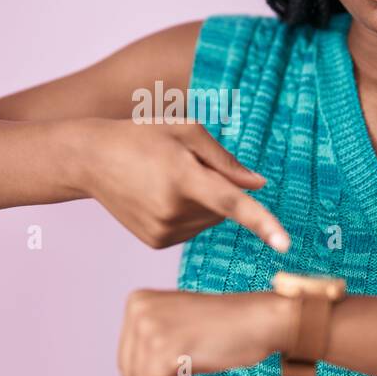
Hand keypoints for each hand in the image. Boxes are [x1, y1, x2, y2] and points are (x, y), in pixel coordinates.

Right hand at [77, 119, 290, 252]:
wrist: (91, 160)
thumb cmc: (141, 136)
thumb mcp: (186, 131)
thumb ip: (226, 161)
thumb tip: (259, 184)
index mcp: (182, 177)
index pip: (231, 203)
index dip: (262, 222)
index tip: (285, 244)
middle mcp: (173, 210)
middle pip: (223, 207)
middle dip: (216, 187)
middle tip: (181, 165)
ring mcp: (163, 230)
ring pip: (209, 220)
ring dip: (202, 201)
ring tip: (166, 179)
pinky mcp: (157, 241)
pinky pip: (192, 229)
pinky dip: (186, 213)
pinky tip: (159, 195)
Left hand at [115, 288, 296, 375]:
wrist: (258, 320)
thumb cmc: (221, 333)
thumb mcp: (175, 351)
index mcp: (136, 302)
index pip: (126, 362)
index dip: (158, 365)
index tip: (186, 342)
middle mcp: (137, 309)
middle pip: (128, 374)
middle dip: (162, 373)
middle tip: (193, 347)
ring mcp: (148, 326)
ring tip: (196, 350)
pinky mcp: (162, 346)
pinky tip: (197, 357)